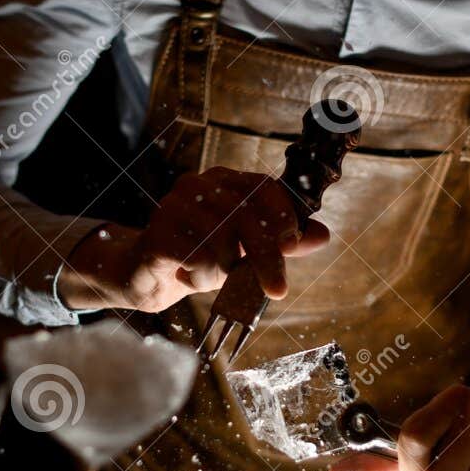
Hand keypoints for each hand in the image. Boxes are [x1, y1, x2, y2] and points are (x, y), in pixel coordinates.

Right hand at [57, 167, 329, 312]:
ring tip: (207, 276)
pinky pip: (197, 257)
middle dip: (267, 258)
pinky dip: (201, 277)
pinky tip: (186, 276)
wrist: (146, 276)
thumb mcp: (246, 251)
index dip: (283, 216)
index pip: (263, 186)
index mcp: (223, 181)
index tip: (292, 246)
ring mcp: (174, 205)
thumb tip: (322, 235)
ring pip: (222, 240)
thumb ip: (282, 242)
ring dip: (223, 271)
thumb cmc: (201, 257)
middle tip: (277, 290)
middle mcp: (198, 184)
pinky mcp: (158, 232)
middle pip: (247, 217)